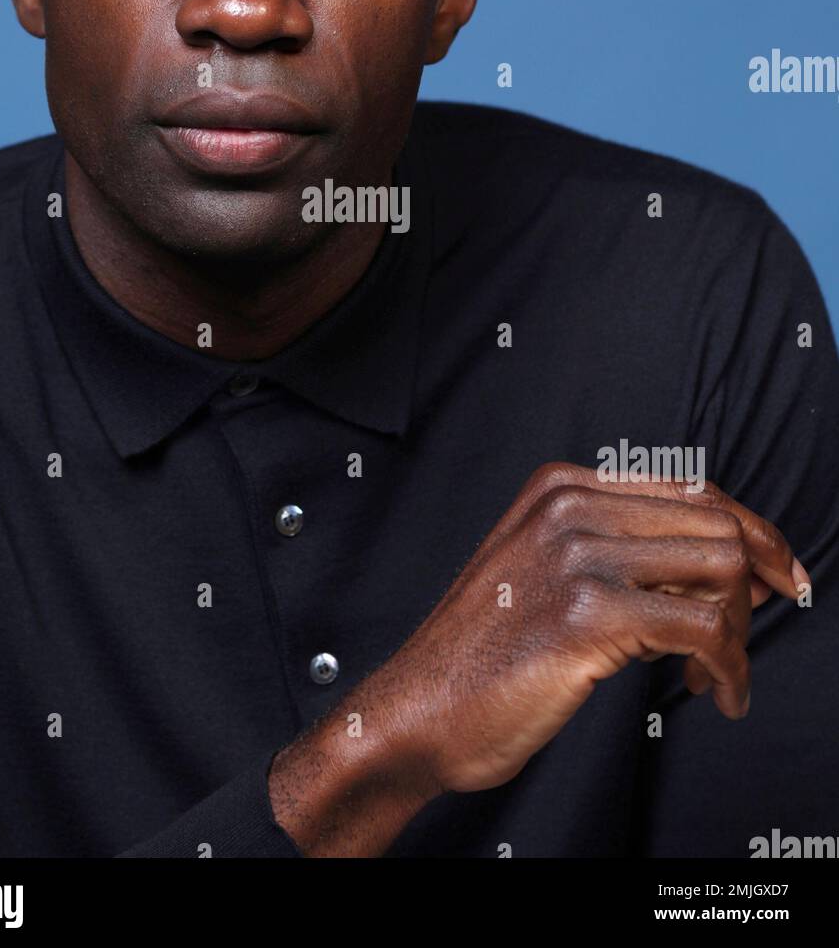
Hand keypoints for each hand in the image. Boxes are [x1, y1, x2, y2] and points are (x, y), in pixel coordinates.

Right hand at [353, 461, 804, 796]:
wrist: (415, 711)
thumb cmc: (481, 657)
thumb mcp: (546, 574)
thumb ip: (622, 555)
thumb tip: (728, 568)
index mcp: (561, 487)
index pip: (690, 487)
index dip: (751, 532)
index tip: (781, 574)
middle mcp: (570, 507)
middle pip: (716, 520)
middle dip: (756, 583)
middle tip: (747, 640)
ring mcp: (577, 555)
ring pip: (720, 568)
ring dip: (740, 632)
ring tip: (717, 675)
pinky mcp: (587, 614)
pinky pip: (703, 628)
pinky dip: (730, 668)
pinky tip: (716, 693)